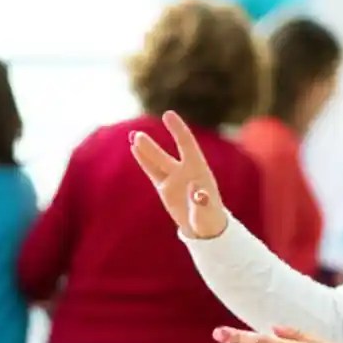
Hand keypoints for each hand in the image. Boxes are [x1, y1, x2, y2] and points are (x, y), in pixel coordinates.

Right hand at [129, 110, 229, 238]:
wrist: (205, 228)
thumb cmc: (210, 219)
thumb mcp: (207, 213)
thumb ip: (202, 203)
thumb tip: (198, 193)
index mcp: (199, 169)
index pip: (187, 144)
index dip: (178, 129)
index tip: (167, 114)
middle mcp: (185, 170)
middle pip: (166, 156)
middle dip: (152, 147)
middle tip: (138, 136)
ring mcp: (173, 178)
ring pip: (156, 161)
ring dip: (144, 150)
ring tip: (133, 136)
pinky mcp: (164, 187)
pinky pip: (152, 171)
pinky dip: (144, 161)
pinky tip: (134, 148)